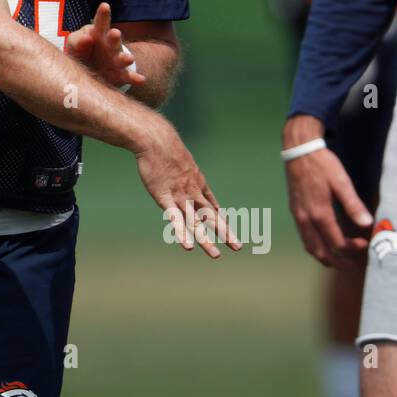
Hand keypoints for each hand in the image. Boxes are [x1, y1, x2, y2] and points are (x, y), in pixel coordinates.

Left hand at [65, 2, 144, 89]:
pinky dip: (135, 78)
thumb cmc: (81, 51)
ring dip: (126, 58)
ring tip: (129, 59)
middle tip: (115, 33)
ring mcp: (116, 60)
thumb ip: (77, 40)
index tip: (105, 6)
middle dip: (114, 36)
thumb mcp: (74, 43)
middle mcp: (110, 45)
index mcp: (98, 34)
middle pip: (114, 39)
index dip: (103, 14)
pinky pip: (128, 77)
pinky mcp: (119, 75)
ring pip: (122, 58)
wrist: (88, 71)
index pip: (100, 22)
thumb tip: (87, 38)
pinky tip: (141, 79)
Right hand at [135, 114, 241, 258]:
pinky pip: (175, 219)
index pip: (212, 205)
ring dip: (206, 240)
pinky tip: (187, 246)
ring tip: (216, 255)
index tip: (229, 231)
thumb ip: (183, 169)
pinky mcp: (165, 198)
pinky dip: (182, 233)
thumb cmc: (167, 148)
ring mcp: (180, 196)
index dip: (221, 219)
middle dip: (224, 232)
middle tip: (238, 246)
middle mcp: (193, 192)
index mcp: (198, 183)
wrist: (157, 140)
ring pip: (195, 222)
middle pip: (211, 216)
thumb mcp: (181, 159)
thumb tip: (181, 166)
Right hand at [282, 114, 372, 268]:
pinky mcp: (295, 210)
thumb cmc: (322, 164)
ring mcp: (298, 215)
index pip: (336, 241)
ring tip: (338, 259)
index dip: (351, 247)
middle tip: (350, 266)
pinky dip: (315, 245)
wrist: (298, 151)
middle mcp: (305, 218)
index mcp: (319, 213)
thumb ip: (353, 204)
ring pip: (308, 245)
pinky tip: (324, 241)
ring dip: (323, 256)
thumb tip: (367, 223)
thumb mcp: (341, 182)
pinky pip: (304, 236)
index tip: (364, 243)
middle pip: (318, 251)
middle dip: (335, 262)